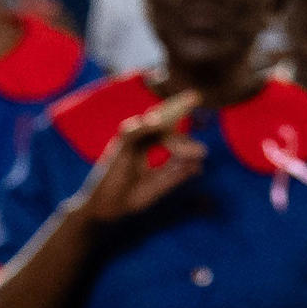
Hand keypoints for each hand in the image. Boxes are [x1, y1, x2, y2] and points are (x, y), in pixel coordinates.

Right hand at [70, 98, 205, 228]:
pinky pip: (130, 132)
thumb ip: (175, 174)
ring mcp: (127, 143)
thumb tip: (199, 165)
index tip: (201, 143)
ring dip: (166, 112)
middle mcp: (137, 142)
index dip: (183, 131)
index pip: (167, 133)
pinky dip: (143, 126)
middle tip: (196, 96)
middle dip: (177, 108)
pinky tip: (158, 121)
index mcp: (145, 148)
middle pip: (159, 120)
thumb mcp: (157, 185)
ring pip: (148, 122)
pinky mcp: (117, 148)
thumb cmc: (127, 198)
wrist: (105, 210)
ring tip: (185, 102)